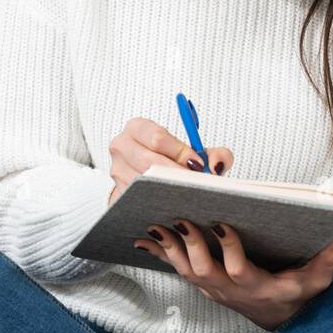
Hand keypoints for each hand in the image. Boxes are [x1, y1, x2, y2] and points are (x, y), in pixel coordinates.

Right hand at [107, 117, 233, 204]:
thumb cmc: (175, 158)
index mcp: (137, 128)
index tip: (198, 164)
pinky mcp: (117, 193)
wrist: (152, 174)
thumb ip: (216, 154)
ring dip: (168, 190)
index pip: (158, 138)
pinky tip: (174, 204)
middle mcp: (121, 147)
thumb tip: (216, 167)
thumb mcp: (197, 152)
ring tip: (187, 193)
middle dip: (176, 174)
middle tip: (195, 183)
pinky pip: (138, 200)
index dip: (181, 152)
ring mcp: (116, 172)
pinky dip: (158, 203)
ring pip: (143, 183)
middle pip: (148, 162)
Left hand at [133, 219, 332, 330]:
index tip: (221, 224)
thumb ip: (324, 262)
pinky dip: (161, 254)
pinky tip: (145, 240)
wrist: (275, 315)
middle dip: (188, 245)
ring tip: (155, 226)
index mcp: (257, 287)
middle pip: (203, 271)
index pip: (238, 270)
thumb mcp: (314, 281)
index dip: (228, 249)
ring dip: (168, 249)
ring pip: (186, 271)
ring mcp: (214, 289)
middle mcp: (231, 290)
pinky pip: (179, 269)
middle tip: (178, 219)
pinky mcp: (204, 284)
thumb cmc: (293, 294)